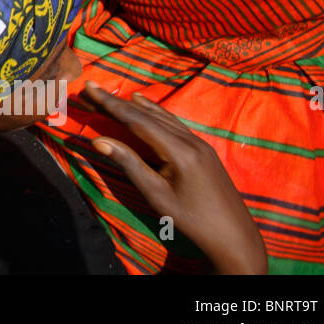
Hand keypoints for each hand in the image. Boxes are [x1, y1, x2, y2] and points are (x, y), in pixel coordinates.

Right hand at [81, 82, 267, 273]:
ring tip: (112, 95)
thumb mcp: (156, 195)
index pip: (137, 120)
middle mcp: (189, 140)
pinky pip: (173, 123)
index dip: (110, 104)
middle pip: (147, 114)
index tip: (89, 88)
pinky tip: (146, 106)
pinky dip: (154, 112)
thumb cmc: (191, 220)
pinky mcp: (203, 148)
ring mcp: (199, 142)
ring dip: (134, 105)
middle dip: (117, 102)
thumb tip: (97, 140)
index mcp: (178, 150)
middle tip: (91, 89)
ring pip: (161, 116)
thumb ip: (129, 164)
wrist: (234, 235)